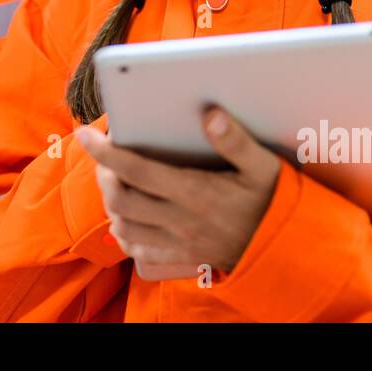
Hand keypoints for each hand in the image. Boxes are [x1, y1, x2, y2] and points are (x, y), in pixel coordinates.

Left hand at [75, 107, 281, 281]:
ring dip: (111, 201)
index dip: (105, 152)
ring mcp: (178, 241)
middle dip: (103, 174)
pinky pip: (139, 249)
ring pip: (124, 224)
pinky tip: (128, 215)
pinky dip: (124, 232)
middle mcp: (179, 219)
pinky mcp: (181, 256)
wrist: (286, 249)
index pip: (135, 170)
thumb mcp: (263, 166)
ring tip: (114, 179)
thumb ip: (236, 140)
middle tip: (106, 155)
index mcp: (193, 192)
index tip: (85, 134)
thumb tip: (211, 114)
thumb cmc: (273, 201)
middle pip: (120, 198)